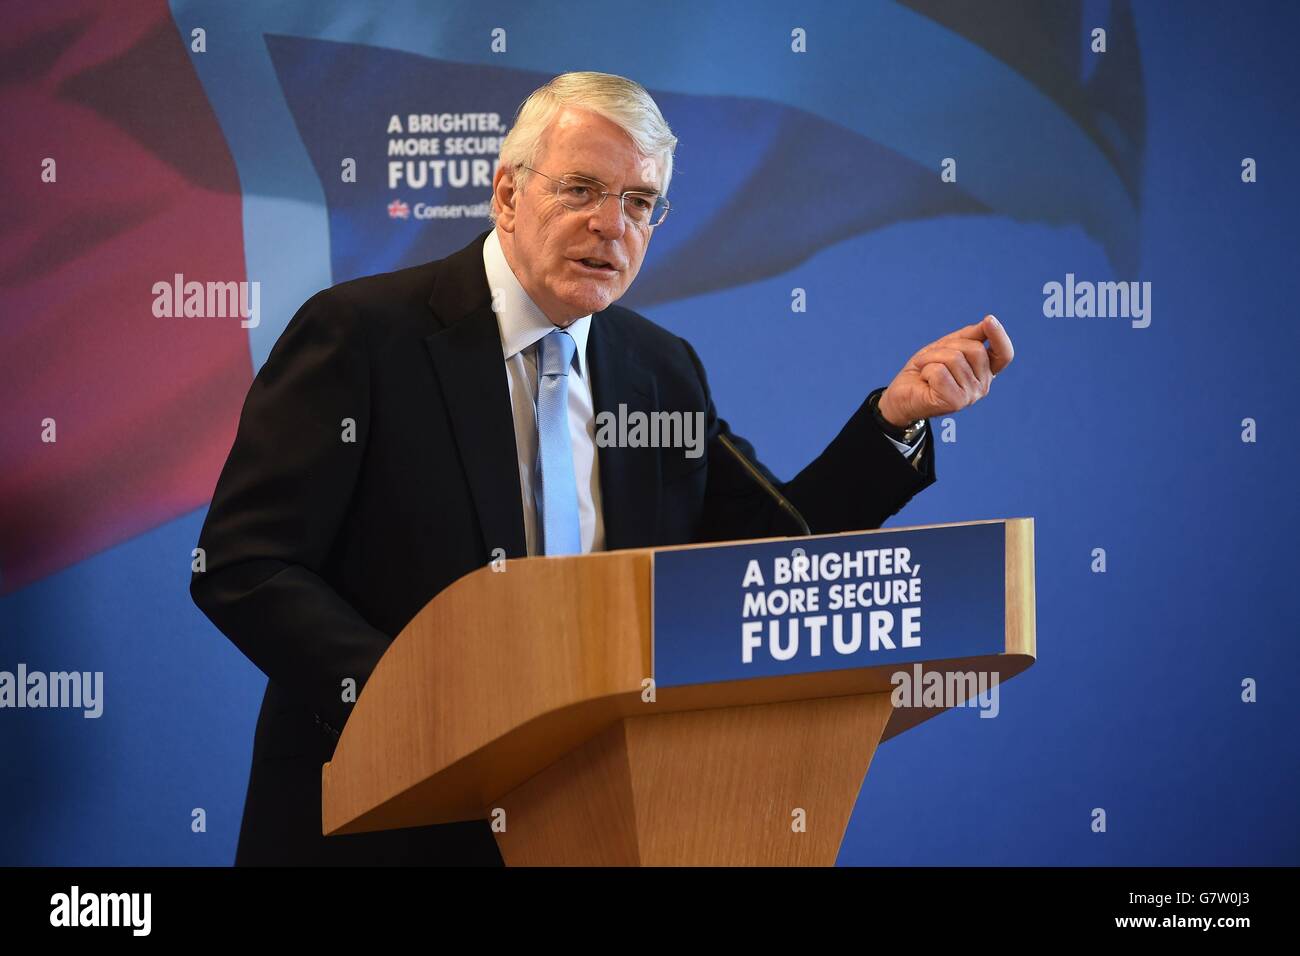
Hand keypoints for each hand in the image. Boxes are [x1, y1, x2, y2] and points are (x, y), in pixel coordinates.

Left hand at [878, 315, 1014, 425]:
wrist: (901, 395)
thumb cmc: (924, 370)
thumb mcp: (946, 347)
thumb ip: (968, 336)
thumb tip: (988, 322)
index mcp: (984, 372)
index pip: (1004, 354)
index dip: (999, 336)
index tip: (989, 320)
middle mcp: (983, 386)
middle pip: (975, 350)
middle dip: (948, 346)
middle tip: (932, 358)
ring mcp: (970, 396)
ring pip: (955, 359)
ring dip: (932, 358)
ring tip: (926, 370)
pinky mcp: (955, 402)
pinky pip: (940, 371)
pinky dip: (926, 369)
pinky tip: (924, 380)